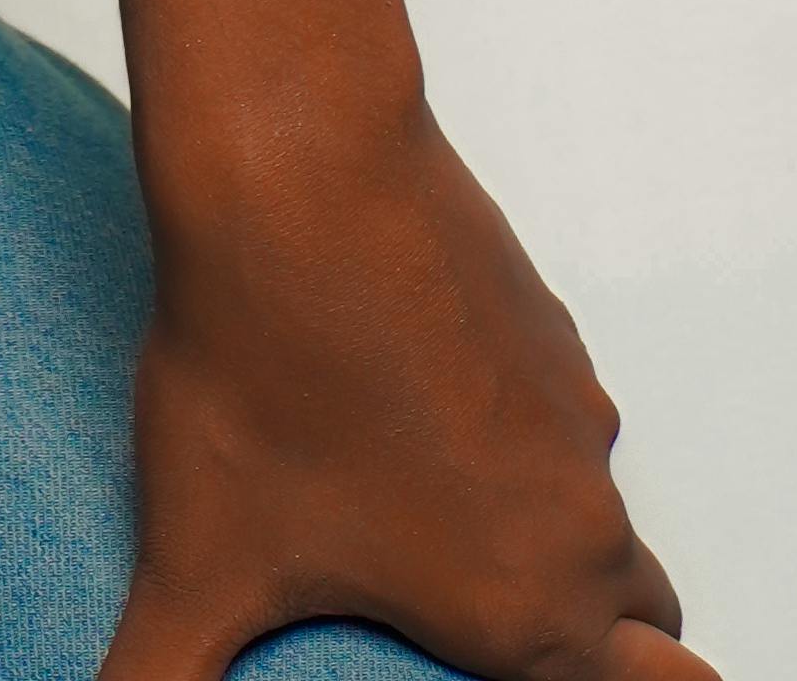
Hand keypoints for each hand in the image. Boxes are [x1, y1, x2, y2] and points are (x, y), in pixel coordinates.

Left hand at [102, 100, 712, 680]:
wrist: (296, 166)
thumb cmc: (258, 369)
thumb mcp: (193, 563)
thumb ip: (156, 679)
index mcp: (530, 610)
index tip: (542, 678)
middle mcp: (578, 516)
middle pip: (640, 614)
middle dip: (594, 641)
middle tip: (490, 638)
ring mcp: (567, 406)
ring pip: (591, 502)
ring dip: (540, 528)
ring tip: (418, 528)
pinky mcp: (535, 318)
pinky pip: (546, 404)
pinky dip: (504, 426)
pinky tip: (397, 406)